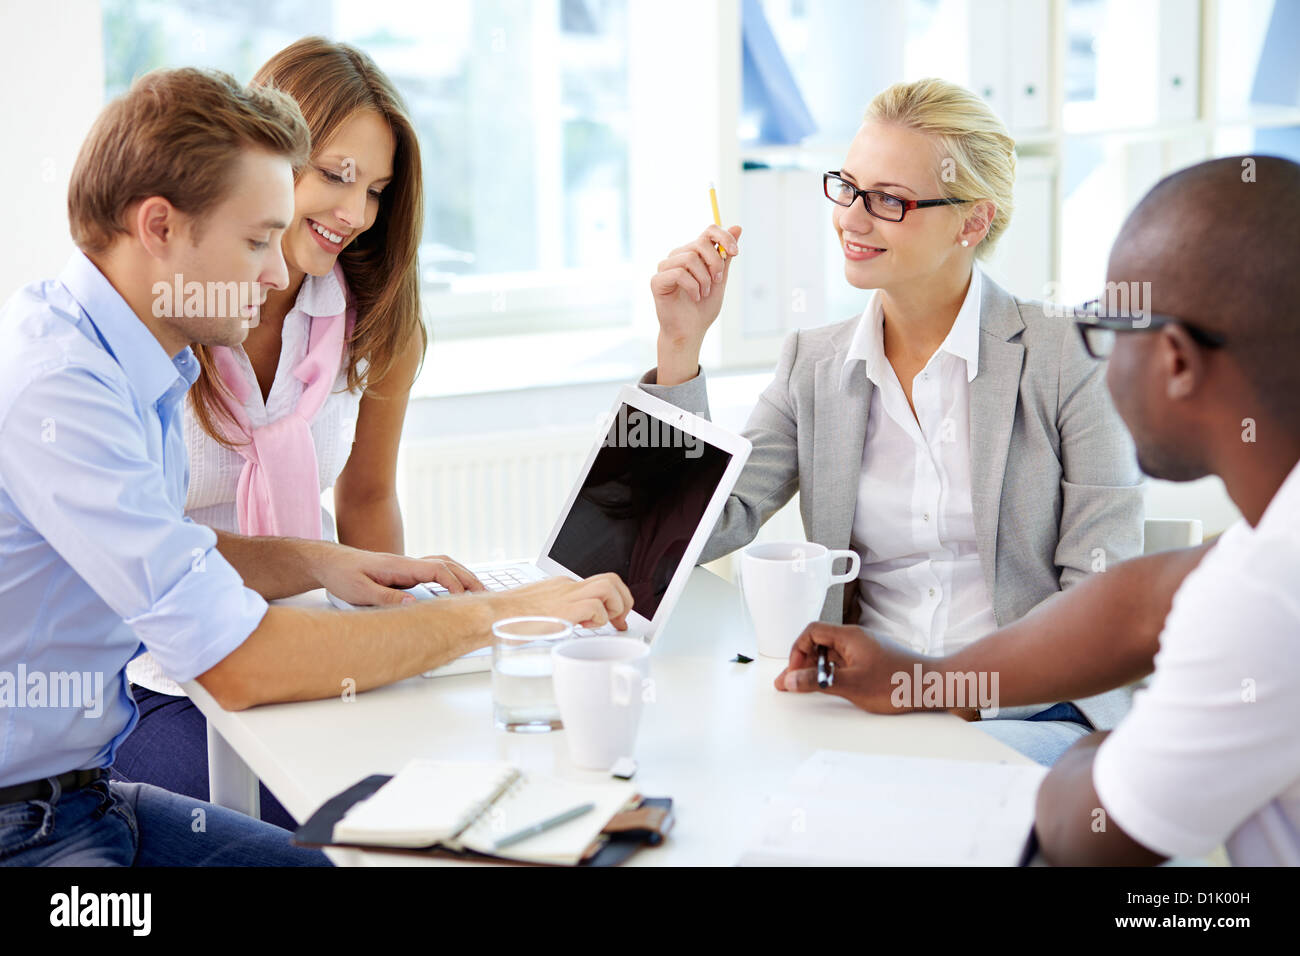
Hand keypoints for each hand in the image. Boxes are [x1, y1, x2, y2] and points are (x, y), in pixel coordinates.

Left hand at [309, 542, 485, 606]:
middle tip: (485, 594)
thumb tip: (413, 603)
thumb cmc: (343, 575)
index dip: (454, 583)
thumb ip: (386, 597)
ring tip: (478, 591)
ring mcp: (408, 567)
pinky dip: (451, 577)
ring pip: (443, 565)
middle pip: (447, 564)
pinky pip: (435, 571)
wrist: (330, 563)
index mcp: (400, 565)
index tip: (464, 599)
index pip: (436, 570)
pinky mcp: (405, 573)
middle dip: (468, 578)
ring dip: (462, 575)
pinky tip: (456, 590)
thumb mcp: (360, 591)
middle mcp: (408, 563)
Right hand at [497, 573, 634, 630]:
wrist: (492, 614)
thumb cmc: (508, 617)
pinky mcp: (565, 608)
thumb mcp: (538, 611)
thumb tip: (562, 627)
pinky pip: (596, 607)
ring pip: (609, 586)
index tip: (616, 619)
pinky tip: (585, 627)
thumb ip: (555, 614)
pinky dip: (598, 620)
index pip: (598, 584)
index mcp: (562, 586)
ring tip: (606, 623)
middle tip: (620, 620)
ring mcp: (567, 595)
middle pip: (611, 578)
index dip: (614, 600)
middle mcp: (568, 586)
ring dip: (615, 607)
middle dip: (624, 600)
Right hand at [650, 224, 740, 385]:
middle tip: (718, 280)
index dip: (724, 237)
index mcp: (693, 253)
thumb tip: (737, 227)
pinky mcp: (657, 281)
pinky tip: (695, 297)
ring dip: (704, 279)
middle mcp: (678, 256)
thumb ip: (726, 255)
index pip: (708, 231)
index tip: (735, 252)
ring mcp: (665, 267)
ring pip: (690, 258)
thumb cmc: (703, 307)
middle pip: (700, 244)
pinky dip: (693, 287)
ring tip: (704, 293)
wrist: (690, 331)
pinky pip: (679, 273)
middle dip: (715, 263)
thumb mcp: (721, 278)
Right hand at [773, 622, 926, 713]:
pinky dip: (833, 673)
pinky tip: (833, 687)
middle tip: (792, 683)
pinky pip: (844, 663)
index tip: (794, 671)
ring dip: (817, 669)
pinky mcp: (872, 661)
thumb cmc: (898, 683)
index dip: (797, 650)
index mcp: (849, 636)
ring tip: (809, 687)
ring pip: (832, 654)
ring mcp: (865, 650)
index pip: (812, 632)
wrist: (932, 687)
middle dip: (803, 662)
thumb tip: (791, 679)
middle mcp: (856, 639)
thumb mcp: (851, 685)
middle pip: (819, 642)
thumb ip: (817, 682)